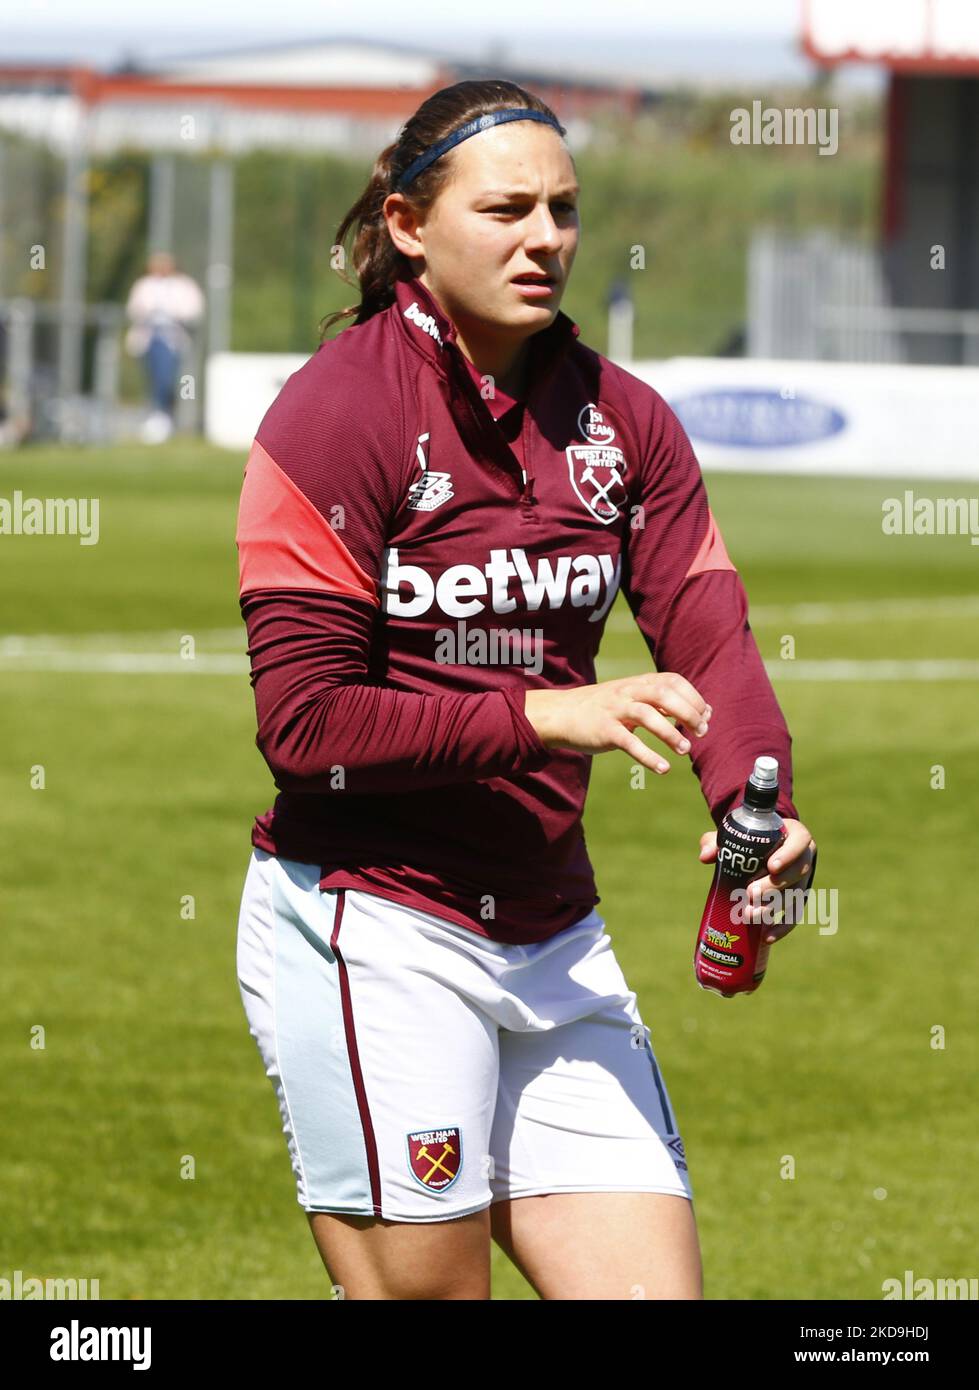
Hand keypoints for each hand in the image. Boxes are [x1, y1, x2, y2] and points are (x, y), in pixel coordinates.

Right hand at [525, 673, 711, 774]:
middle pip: (663, 694)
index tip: (705, 716)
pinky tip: (663, 768)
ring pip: (647, 715)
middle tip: (701, 732)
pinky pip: (628, 742)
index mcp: (637, 683)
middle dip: (688, 712)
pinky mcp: (603, 730)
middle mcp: (627, 692)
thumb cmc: (604, 709)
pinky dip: (647, 755)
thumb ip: (661, 703)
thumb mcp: (632, 698)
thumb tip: (700, 714)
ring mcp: (614, 710)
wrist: (561, 714)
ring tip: (685, 750)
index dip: (693, 697)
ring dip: (670, 733)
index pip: (672, 681)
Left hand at [698, 819, 816, 943]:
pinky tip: (766, 936)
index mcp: (795, 835)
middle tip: (750, 892)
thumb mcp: (734, 834)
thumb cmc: (749, 838)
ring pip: (795, 896)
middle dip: (774, 886)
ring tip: (750, 915)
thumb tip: (706, 857)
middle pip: (797, 873)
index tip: (771, 867)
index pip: (800, 841)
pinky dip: (782, 927)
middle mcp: (803, 858)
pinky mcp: (797, 900)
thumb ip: (717, 841)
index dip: (789, 855)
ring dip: (773, 908)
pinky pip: (794, 916)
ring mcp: (802, 881)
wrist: (761, 849)